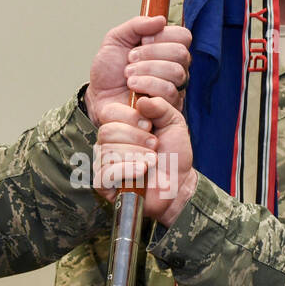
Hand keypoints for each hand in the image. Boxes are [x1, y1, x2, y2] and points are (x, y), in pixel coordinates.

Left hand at [85, 15, 190, 125]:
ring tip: (128, 76)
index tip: (142, 41)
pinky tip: (133, 89)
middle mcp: (175, 67)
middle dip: (151, 54)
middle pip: (181, 54)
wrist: (98, 97)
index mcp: (166, 49)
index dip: (162, 36)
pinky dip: (147, 86)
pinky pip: (169, 91)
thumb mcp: (115, 40)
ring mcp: (174, 88)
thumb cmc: (109, 71)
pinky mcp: (169, 106)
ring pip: (176, 72)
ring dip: (147, 70)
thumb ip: (136, 25)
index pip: (183, 36)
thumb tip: (160, 20)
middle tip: (130, 60)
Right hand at [95, 96, 197, 225]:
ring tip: (152, 160)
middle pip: (107, 131)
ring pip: (107, 151)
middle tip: (154, 145)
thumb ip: (161, 107)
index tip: (150, 125)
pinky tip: (141, 171)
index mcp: (121, 126)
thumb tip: (142, 101)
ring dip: (136, 154)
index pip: (109, 112)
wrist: (179, 183)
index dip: (130, 116)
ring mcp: (105, 163)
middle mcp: (109, 143)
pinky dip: (126, 170)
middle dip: (135, 137)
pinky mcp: (104, 184)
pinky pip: (106, 172)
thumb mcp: (174, 123)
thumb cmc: (174, 155)